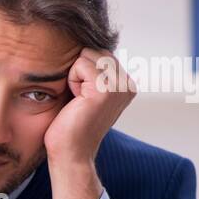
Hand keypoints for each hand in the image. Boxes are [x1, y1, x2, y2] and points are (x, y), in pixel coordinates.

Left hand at [43, 48, 137, 165]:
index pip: (101, 53)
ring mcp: (119, 86)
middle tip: (79, 98)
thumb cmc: (71, 125)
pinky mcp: (105, 89)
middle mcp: (127, 84)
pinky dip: (71, 80)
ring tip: (78, 99)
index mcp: (126, 84)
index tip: (82, 96)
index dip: (82, 70)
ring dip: (74, 75)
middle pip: (94, 50)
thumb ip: (94, 72)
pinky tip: (76, 100)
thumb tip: (85, 45)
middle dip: (79, 69)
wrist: (70, 153)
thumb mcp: (86, 93)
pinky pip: (80, 64)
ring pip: (87, 55)